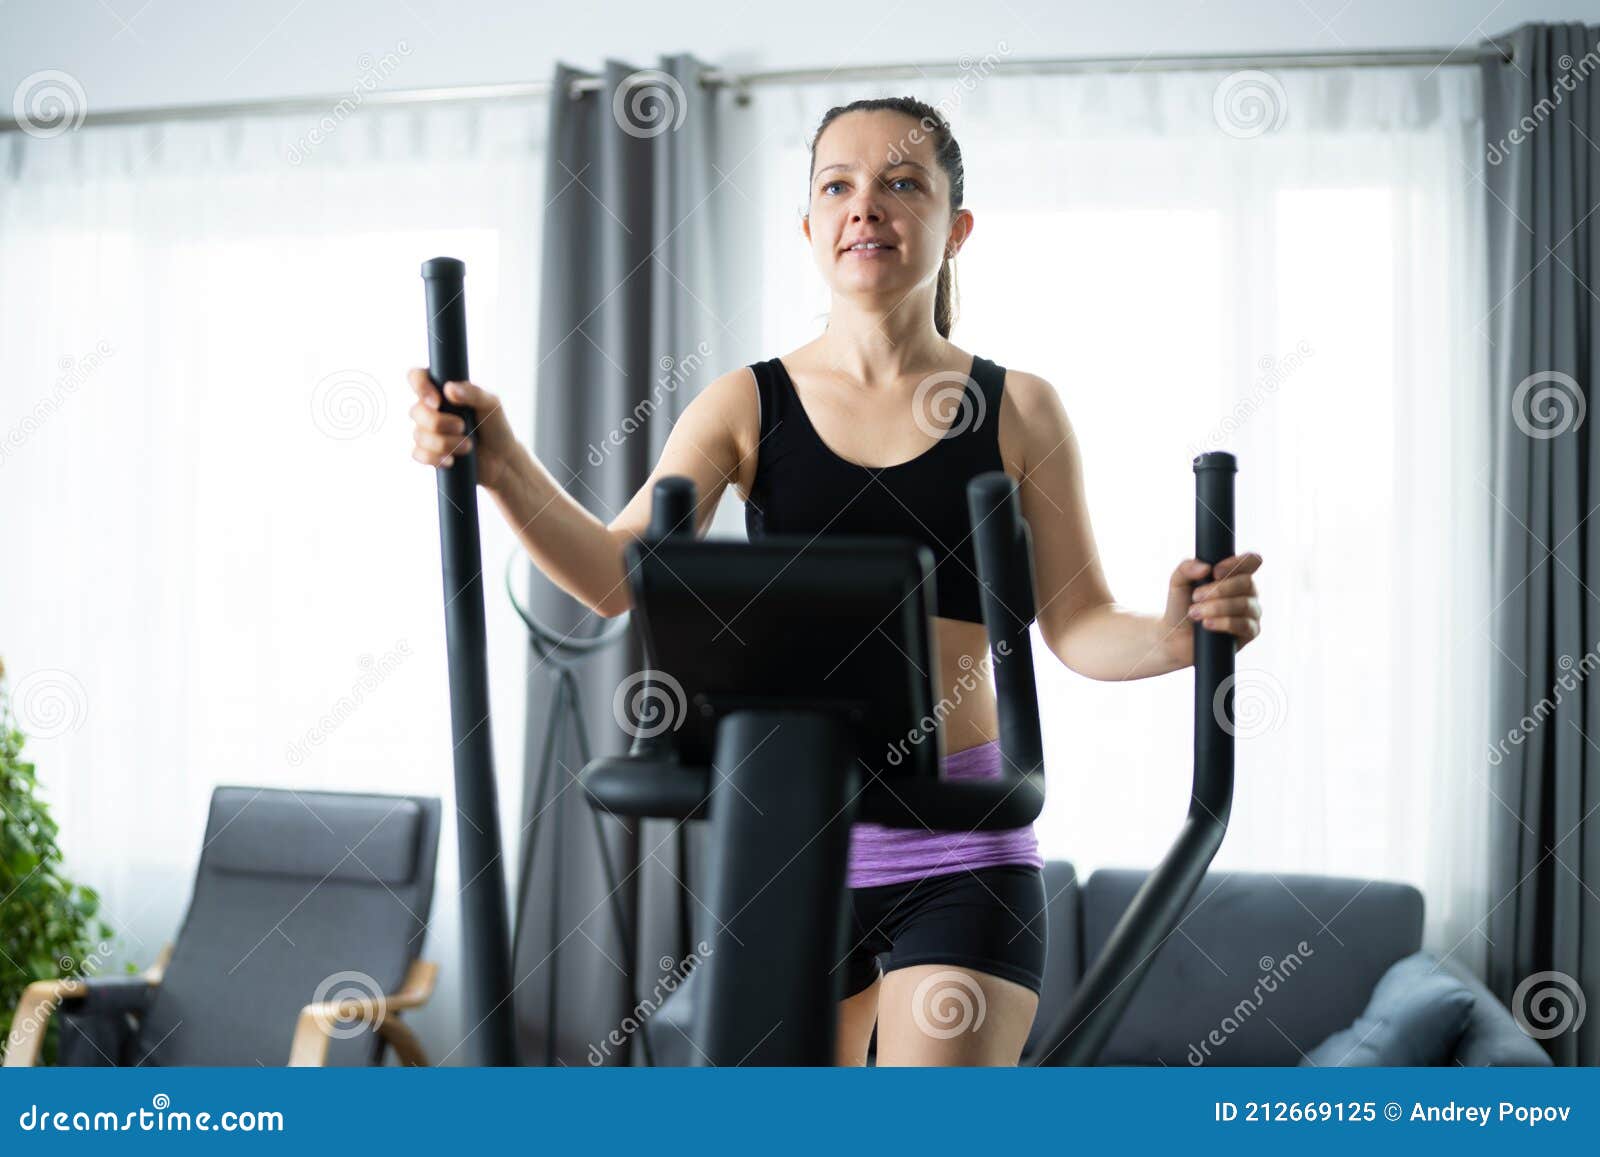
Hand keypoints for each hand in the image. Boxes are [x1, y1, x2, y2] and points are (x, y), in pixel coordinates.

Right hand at [406, 369, 521, 491]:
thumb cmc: (496, 427)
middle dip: (439, 423)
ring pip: (419, 435)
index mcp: (443, 391)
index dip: (420, 386)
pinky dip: (435, 458)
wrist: (502, 459)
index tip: (437, 402)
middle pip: (415, 411)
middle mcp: (431, 410)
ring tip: (467, 446)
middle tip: (462, 427)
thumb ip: (473, 393)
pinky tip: (451, 460)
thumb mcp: (491, 405)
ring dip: (444, 443)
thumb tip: (449, 388)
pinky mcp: (429, 453)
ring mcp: (428, 432)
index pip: (417, 377)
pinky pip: (418, 454)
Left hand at [1159, 552, 1262, 665]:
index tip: (1214, 572)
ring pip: (1245, 604)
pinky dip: (1223, 623)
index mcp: (1235, 574)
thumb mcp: (1178, 582)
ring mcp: (1251, 612)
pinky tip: (1207, 624)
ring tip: (1195, 613)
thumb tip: (1207, 568)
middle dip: (1219, 590)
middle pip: (1247, 583)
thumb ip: (1186, 568)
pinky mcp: (1250, 632)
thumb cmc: (1181, 606)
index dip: (1237, 563)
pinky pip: (1245, 625)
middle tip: (1196, 597)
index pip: (1252, 561)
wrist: (1175, 636)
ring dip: (1217, 607)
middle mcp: (1248, 592)